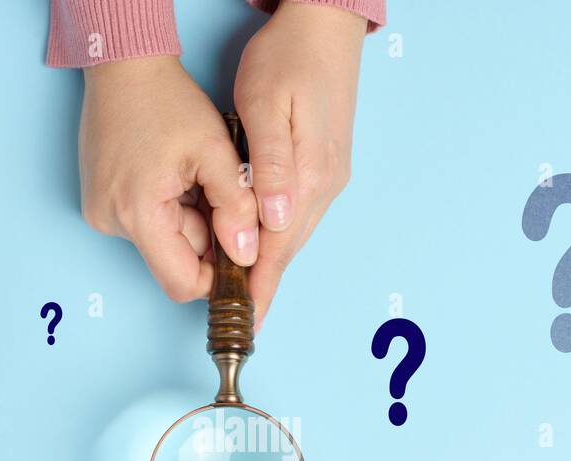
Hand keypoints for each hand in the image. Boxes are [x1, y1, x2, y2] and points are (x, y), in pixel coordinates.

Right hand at [79, 56, 258, 302]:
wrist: (123, 66)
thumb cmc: (166, 100)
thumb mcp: (215, 151)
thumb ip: (236, 206)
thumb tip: (248, 255)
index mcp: (137, 214)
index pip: (181, 283)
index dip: (215, 279)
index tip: (240, 256)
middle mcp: (111, 222)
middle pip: (174, 261)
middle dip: (206, 238)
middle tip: (219, 195)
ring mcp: (101, 214)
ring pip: (163, 242)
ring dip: (189, 220)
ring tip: (194, 176)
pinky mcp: (100, 204)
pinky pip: (147, 223)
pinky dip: (170, 209)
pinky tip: (175, 175)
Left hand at [235, 0, 366, 322]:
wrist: (326, 23)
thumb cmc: (289, 57)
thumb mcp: (268, 105)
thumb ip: (271, 166)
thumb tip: (274, 221)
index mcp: (309, 175)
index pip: (279, 247)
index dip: (260, 287)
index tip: (247, 321)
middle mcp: (325, 184)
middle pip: (288, 249)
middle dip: (264, 286)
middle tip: (241, 321)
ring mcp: (329, 176)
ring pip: (293, 233)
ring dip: (270, 263)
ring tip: (246, 294)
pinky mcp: (325, 165)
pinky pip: (298, 215)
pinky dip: (278, 237)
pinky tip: (261, 244)